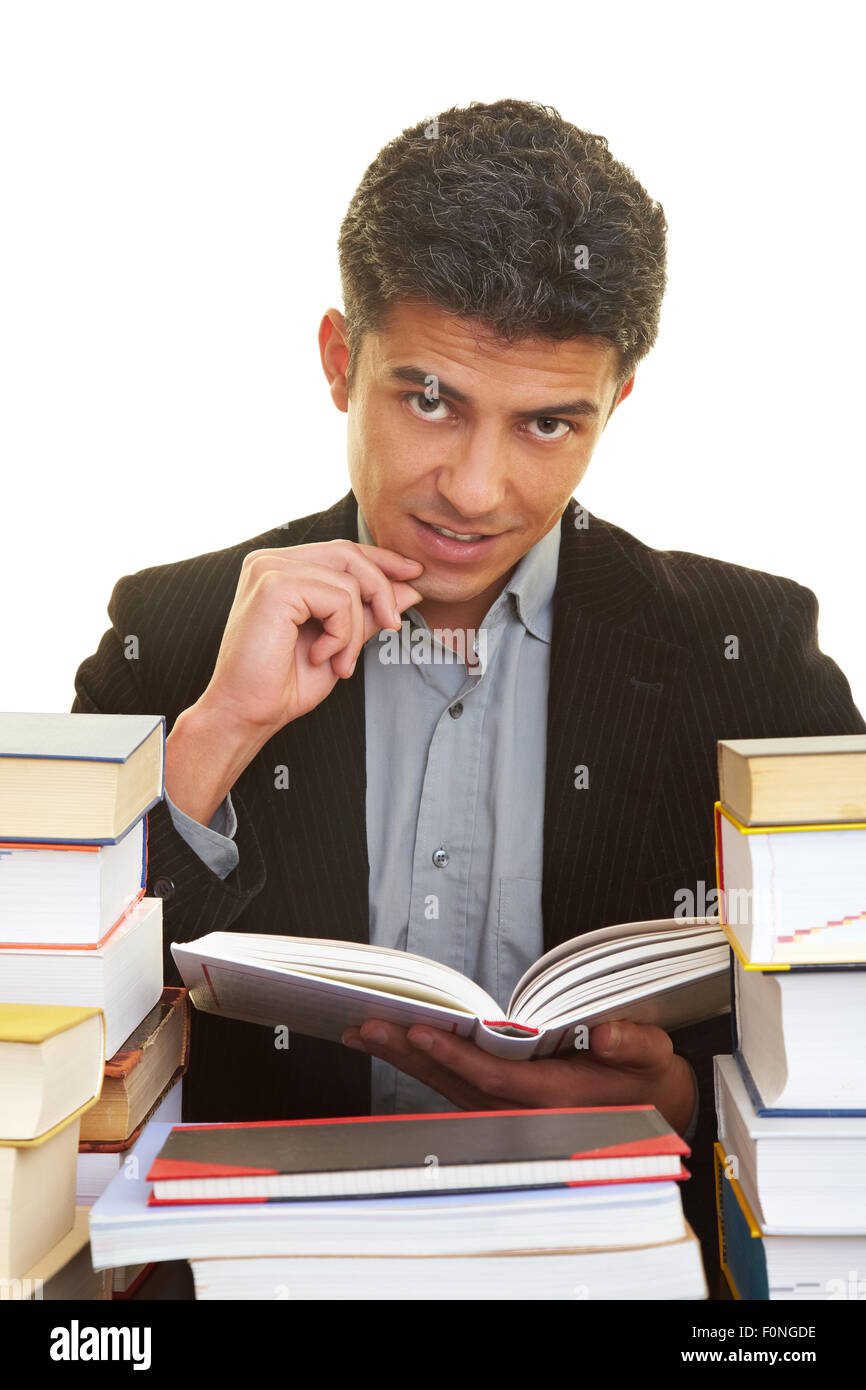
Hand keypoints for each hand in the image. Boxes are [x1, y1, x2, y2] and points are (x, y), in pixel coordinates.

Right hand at [164, 540, 423, 824]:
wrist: (246, 713)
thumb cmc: (283, 684)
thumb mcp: (339, 642)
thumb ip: (367, 611)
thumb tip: (409, 586)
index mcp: (280, 568)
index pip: (341, 550)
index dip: (381, 561)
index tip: (413, 576)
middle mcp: (270, 560)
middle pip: (349, 554)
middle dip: (381, 590)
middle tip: (392, 626)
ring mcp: (269, 569)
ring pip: (348, 580)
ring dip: (354, 629)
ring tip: (339, 662)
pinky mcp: (274, 585)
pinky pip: (338, 598)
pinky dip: (341, 634)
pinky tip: (320, 656)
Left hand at [341, 1017, 697, 1134]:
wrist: (654, 1114)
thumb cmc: (647, 1080)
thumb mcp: (653, 1056)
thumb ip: (632, 1043)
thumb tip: (604, 1035)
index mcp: (560, 1098)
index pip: (496, 1078)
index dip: (455, 1055)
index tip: (421, 1031)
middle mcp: (527, 1114)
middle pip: (458, 1086)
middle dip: (410, 1056)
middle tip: (368, 1029)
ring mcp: (512, 1115)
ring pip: (450, 1090)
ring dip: (407, 1063)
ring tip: (367, 1034)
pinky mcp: (504, 1108)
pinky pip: (456, 1090)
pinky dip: (423, 1069)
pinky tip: (397, 1049)